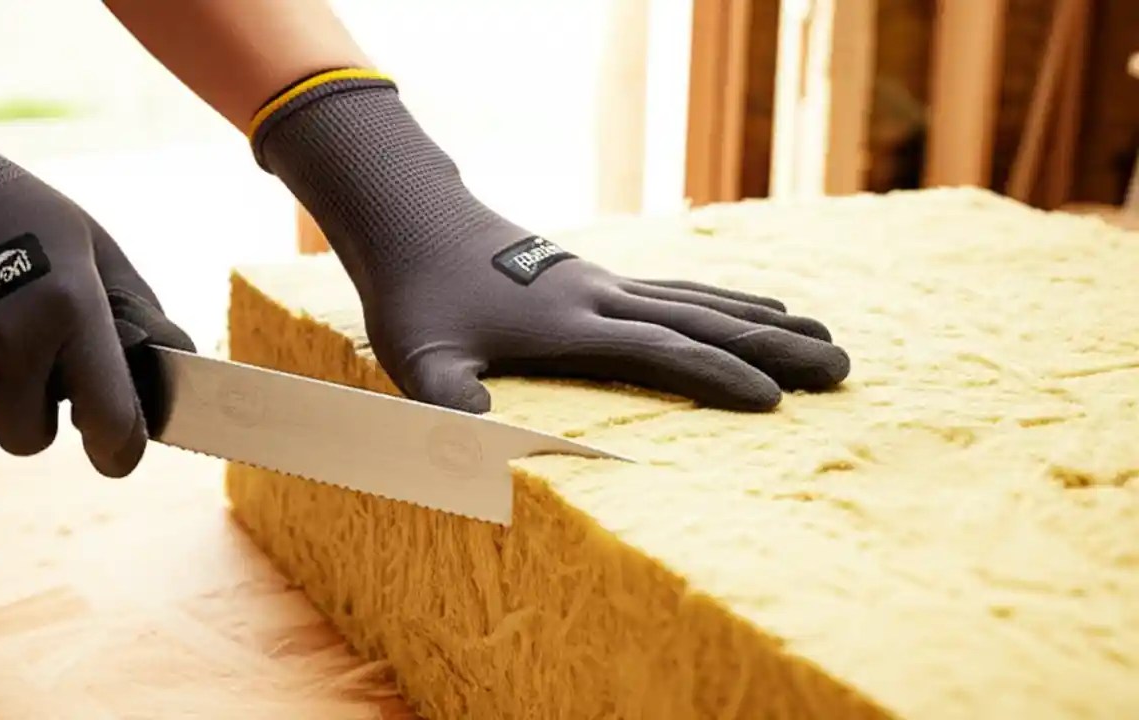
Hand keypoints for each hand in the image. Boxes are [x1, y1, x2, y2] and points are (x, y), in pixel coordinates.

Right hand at [0, 69, 194, 474]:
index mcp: (69, 308)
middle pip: (30, 437)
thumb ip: (135, 309)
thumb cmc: (16, 216)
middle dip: (38, 415)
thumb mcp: (91, 248)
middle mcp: (11, 338)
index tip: (119, 454)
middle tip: (36, 362)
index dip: (119, 448)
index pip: (108, 417)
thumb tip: (179, 359)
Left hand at [356, 241, 847, 412]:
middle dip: (774, 348)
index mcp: (569, 325)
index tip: (773, 400)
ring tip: (828, 341)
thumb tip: (475, 440)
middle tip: (842, 370)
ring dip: (768, 322)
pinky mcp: (603, 279)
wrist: (416, 224)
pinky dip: (731, 298)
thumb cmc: (417, 301)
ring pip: (704, 299)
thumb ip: (446, 401)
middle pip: (704, 320)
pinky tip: (762, 305)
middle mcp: (601, 297)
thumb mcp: (421, 358)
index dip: (716, 373)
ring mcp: (607, 282)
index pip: (658, 350)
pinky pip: (683, 288)